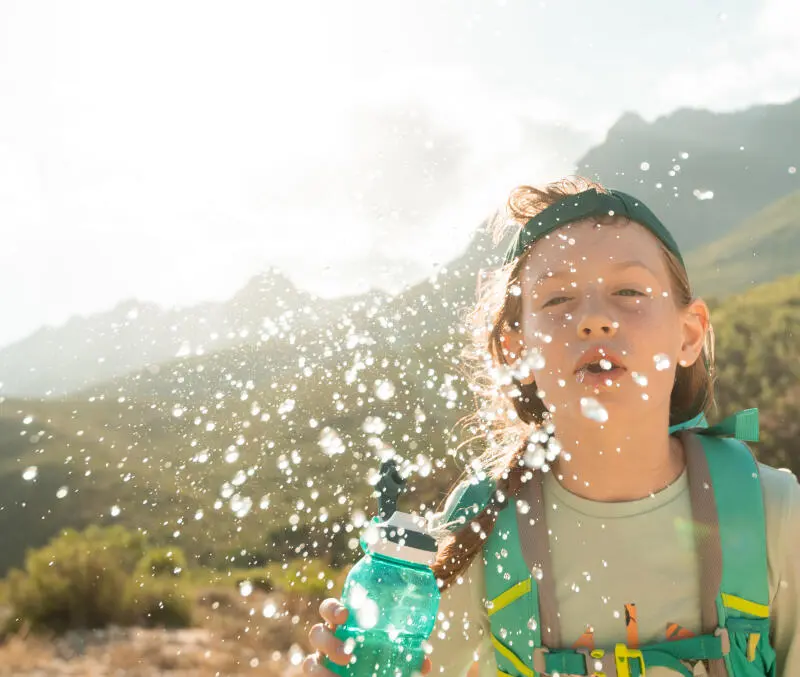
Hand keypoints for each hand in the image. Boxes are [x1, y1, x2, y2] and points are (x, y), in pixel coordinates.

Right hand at [303, 598, 432, 674]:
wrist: (370, 676)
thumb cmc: (378, 662)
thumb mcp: (393, 657)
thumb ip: (406, 656)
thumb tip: (424, 661)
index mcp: (344, 626)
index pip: (330, 609)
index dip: (332, 609)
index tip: (345, 614)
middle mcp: (328, 642)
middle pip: (316, 633)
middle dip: (328, 642)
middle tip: (348, 654)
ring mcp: (321, 662)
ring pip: (309, 661)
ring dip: (320, 669)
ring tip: (340, 675)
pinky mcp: (319, 675)